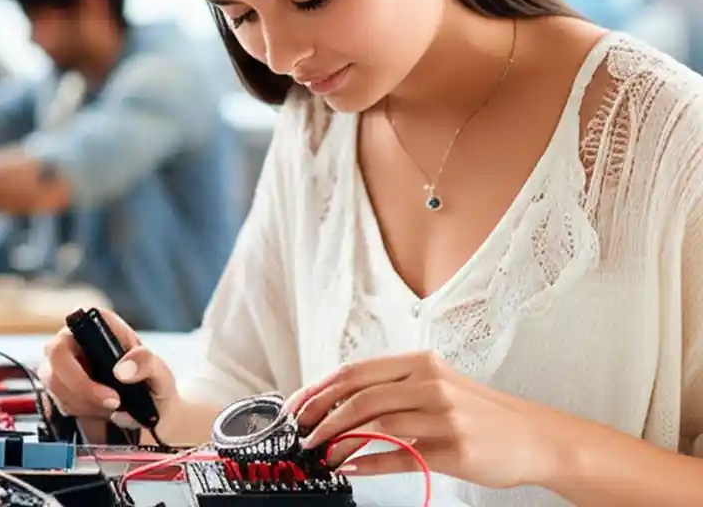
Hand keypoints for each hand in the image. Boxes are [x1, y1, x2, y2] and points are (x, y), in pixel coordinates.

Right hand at [39, 308, 180, 434]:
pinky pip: (58, 403)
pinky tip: (101, 412)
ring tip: (114, 407)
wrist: (150, 412)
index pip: (77, 322)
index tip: (114, 377)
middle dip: (83, 387)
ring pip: (55, 384)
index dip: (88, 347)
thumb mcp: (160, 372)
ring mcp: (63, 365)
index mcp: (99, 324)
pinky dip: (81, 414)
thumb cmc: (152, 384)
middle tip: (114, 403)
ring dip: (86, 404)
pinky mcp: (59, 388)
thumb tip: (121, 369)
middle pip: (57, 356)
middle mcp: (76, 339)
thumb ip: (146, 364)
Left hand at [285, 351, 567, 488]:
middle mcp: (430, 384)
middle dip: (321, 416)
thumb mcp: (436, 385)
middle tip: (302, 435)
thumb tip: (336, 402)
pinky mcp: (454, 450)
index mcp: (420, 363)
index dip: (319, 390)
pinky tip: (349, 469)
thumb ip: (392, 388)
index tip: (296, 408)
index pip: (355, 372)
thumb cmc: (479, 412)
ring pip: (376, 425)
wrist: (535, 436)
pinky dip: (369, 463)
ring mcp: (444, 416)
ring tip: (320, 454)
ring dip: (339, 440)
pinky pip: (401, 456)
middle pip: (359, 396)